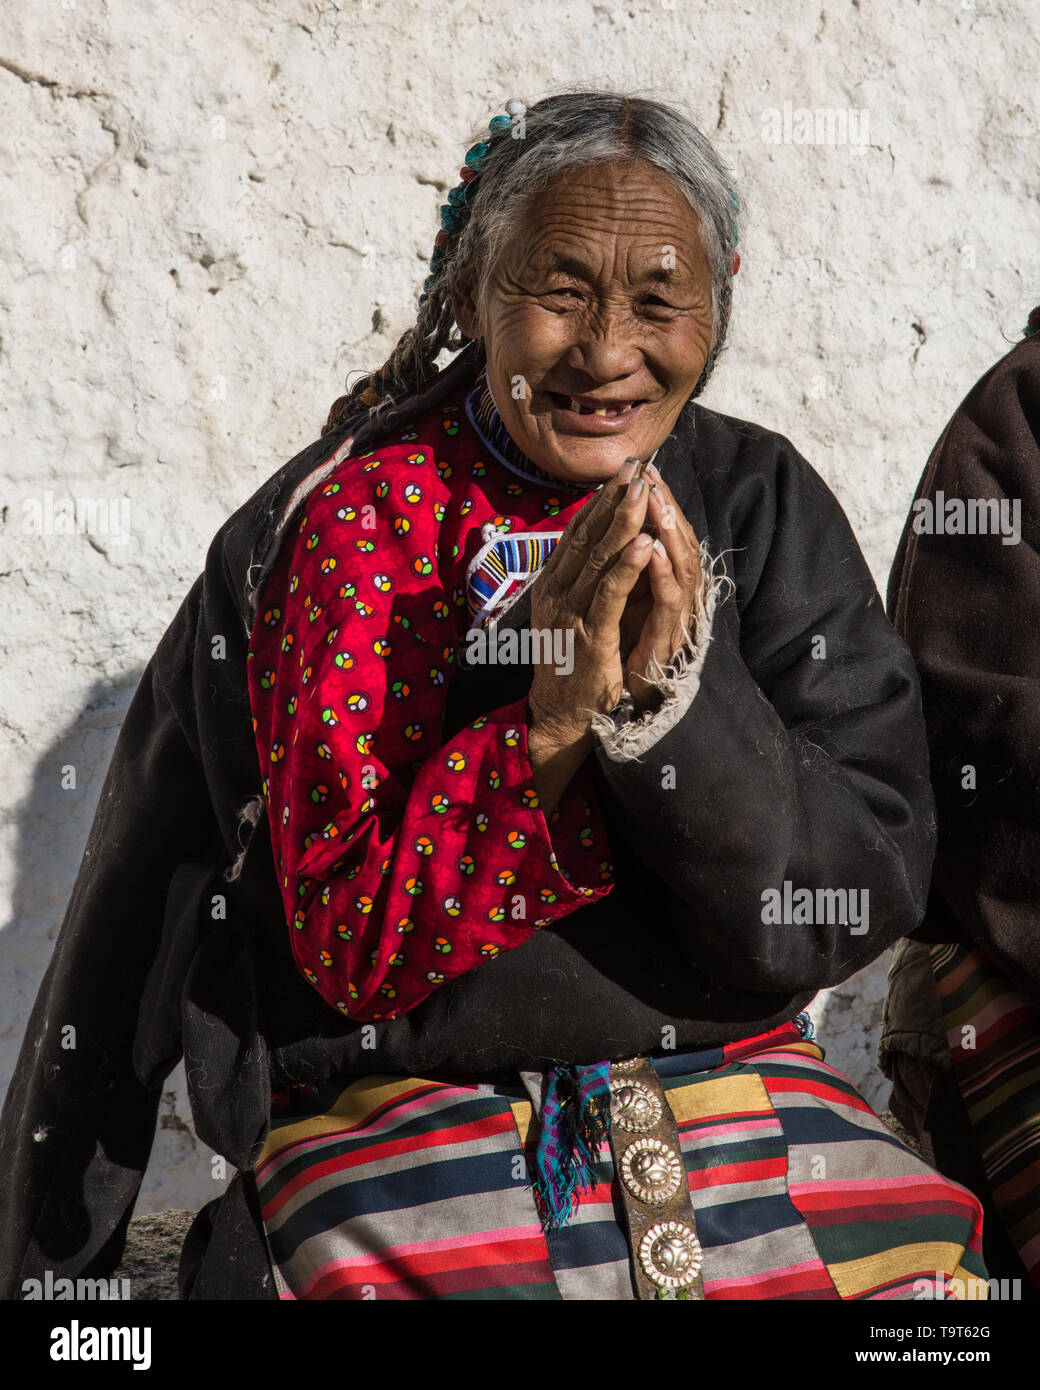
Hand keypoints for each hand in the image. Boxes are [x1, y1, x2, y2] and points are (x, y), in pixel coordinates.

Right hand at [525, 456, 654, 756]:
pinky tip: (645, 543)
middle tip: (635, 466)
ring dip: (623, 522)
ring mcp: (571, 613)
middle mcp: (557, 593)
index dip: (599, 499)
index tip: (622, 470)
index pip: (577, 532)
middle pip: (587, 535)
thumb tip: (592, 543)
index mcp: (552, 584)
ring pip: (599, 558)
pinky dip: (628, 567)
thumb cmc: (571, 663)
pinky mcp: (590, 635)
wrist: (560, 714)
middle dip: (612, 499)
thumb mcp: (568, 614)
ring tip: (643, 491)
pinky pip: (610, 594)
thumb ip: (577, 580)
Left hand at [622, 463, 702, 714]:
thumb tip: (611, 532)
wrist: (600, 711)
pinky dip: (661, 575)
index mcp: (662, 589)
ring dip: (668, 532)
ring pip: (679, 567)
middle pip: (677, 544)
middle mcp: (675, 601)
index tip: (641, 469)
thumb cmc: (612, 657)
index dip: (656, 504)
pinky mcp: (667, 643)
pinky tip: (653, 550)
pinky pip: (668, 604)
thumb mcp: (616, 606)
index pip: (664, 537)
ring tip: (656, 500)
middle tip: (650, 473)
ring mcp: (675, 621)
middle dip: (663, 507)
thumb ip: (622, 572)